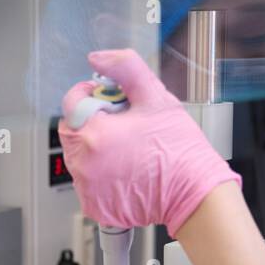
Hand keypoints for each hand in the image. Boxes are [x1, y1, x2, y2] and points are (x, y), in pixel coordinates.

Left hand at [59, 48, 240, 233]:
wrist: (193, 193)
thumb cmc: (178, 150)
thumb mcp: (155, 97)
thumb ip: (125, 69)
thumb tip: (98, 58)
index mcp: (93, 136)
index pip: (72, 102)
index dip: (93, 94)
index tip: (113, 100)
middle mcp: (83, 166)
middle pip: (72, 129)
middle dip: (93, 121)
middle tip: (125, 125)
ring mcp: (87, 189)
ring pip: (78, 155)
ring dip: (96, 146)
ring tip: (129, 148)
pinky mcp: (95, 206)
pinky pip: (88, 180)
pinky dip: (101, 172)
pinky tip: (127, 168)